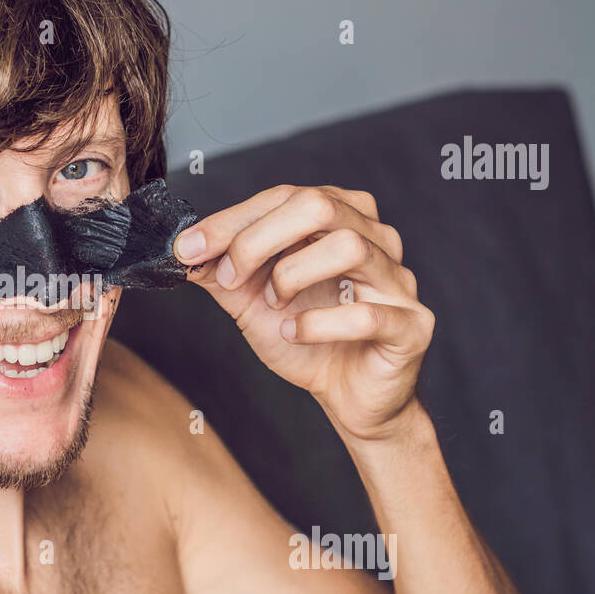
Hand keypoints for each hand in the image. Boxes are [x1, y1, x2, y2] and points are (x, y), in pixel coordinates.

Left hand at [174, 185, 434, 440]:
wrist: (348, 398)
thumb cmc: (306, 340)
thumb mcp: (251, 301)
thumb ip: (221, 273)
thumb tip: (182, 250)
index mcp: (340, 218)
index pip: (284, 196)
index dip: (231, 220)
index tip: (188, 248)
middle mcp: (376, 238)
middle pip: (318, 205)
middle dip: (258, 240)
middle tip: (229, 278)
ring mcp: (398, 280)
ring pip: (348, 247)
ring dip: (292, 276)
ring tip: (274, 305)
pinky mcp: (412, 325)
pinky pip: (366, 314)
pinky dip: (316, 325)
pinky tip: (293, 334)